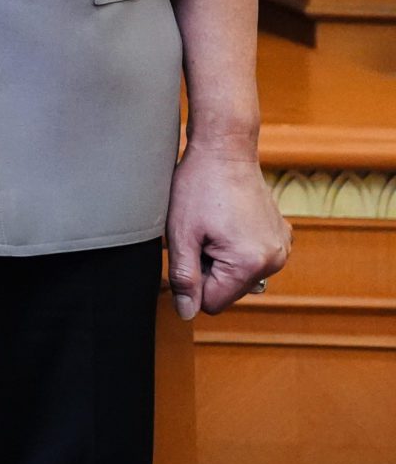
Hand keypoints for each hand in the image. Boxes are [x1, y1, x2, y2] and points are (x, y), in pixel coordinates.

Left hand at [165, 141, 290, 318]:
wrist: (224, 150)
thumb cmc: (198, 187)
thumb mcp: (181, 234)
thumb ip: (184, 278)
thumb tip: (186, 314)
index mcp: (250, 263)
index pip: (213, 303)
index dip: (193, 283)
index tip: (189, 252)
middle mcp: (275, 260)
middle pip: (229, 291)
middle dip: (209, 271)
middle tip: (199, 236)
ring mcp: (283, 248)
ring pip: (240, 276)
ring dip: (221, 260)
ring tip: (212, 228)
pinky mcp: (283, 236)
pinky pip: (253, 258)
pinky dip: (237, 248)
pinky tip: (227, 223)